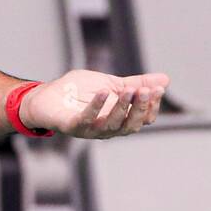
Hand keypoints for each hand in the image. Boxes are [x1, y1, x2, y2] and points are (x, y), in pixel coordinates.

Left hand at [19, 69, 168, 139]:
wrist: (45, 95)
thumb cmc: (77, 91)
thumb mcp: (111, 83)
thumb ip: (135, 83)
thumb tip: (166, 79)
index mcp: (119, 119)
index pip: (143, 118)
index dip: (151, 106)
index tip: (157, 89)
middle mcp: (107, 129)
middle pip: (131, 124)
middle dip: (140, 108)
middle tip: (146, 90)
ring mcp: (89, 130)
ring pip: (112, 124)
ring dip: (122, 108)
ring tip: (129, 91)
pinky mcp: (71, 127)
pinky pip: (86, 120)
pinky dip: (96, 107)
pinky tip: (103, 92)